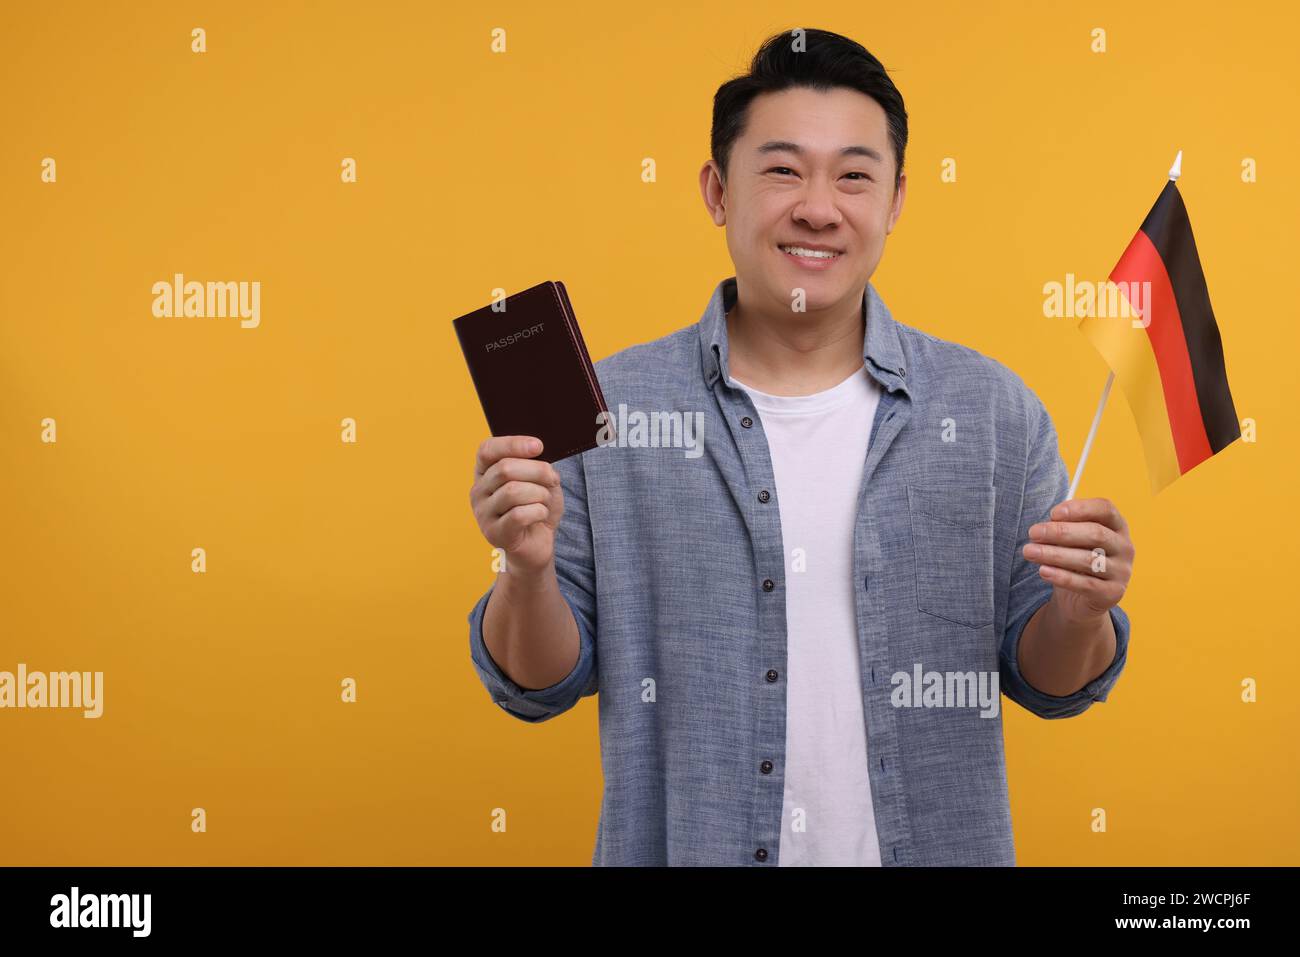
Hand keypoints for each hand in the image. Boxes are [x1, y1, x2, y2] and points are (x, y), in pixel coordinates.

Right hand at [470, 435, 563, 576]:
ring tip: (545, 502)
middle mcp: (478, 491)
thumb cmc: (536, 511)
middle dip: (537, 471)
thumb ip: (538, 467)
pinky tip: (541, 515)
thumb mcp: (542, 483)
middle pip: (505, 469)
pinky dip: (539, 512)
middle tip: (552, 480)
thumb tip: (538, 454)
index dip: (512, 444)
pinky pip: (519, 514)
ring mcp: (483, 514)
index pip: (487, 450)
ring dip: (539, 494)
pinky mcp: (495, 533)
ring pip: (513, 491)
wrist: (536, 547)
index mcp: (485, 473)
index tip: (538, 446)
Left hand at [1021, 497, 1134, 623]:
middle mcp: (1125, 547)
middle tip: (1033, 532)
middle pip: (1096, 534)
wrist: (1079, 600)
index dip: (1080, 508)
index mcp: (1117, 526)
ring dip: (1055, 554)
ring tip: (1029, 551)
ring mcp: (1122, 572)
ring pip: (1088, 560)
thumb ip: (1065, 528)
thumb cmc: (1073, 560)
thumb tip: (1051, 522)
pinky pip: (1086, 584)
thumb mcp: (1070, 541)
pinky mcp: (1113, 594)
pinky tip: (1043, 571)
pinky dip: (1062, 577)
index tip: (1053, 513)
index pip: (1105, 509)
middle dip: (1061, 532)